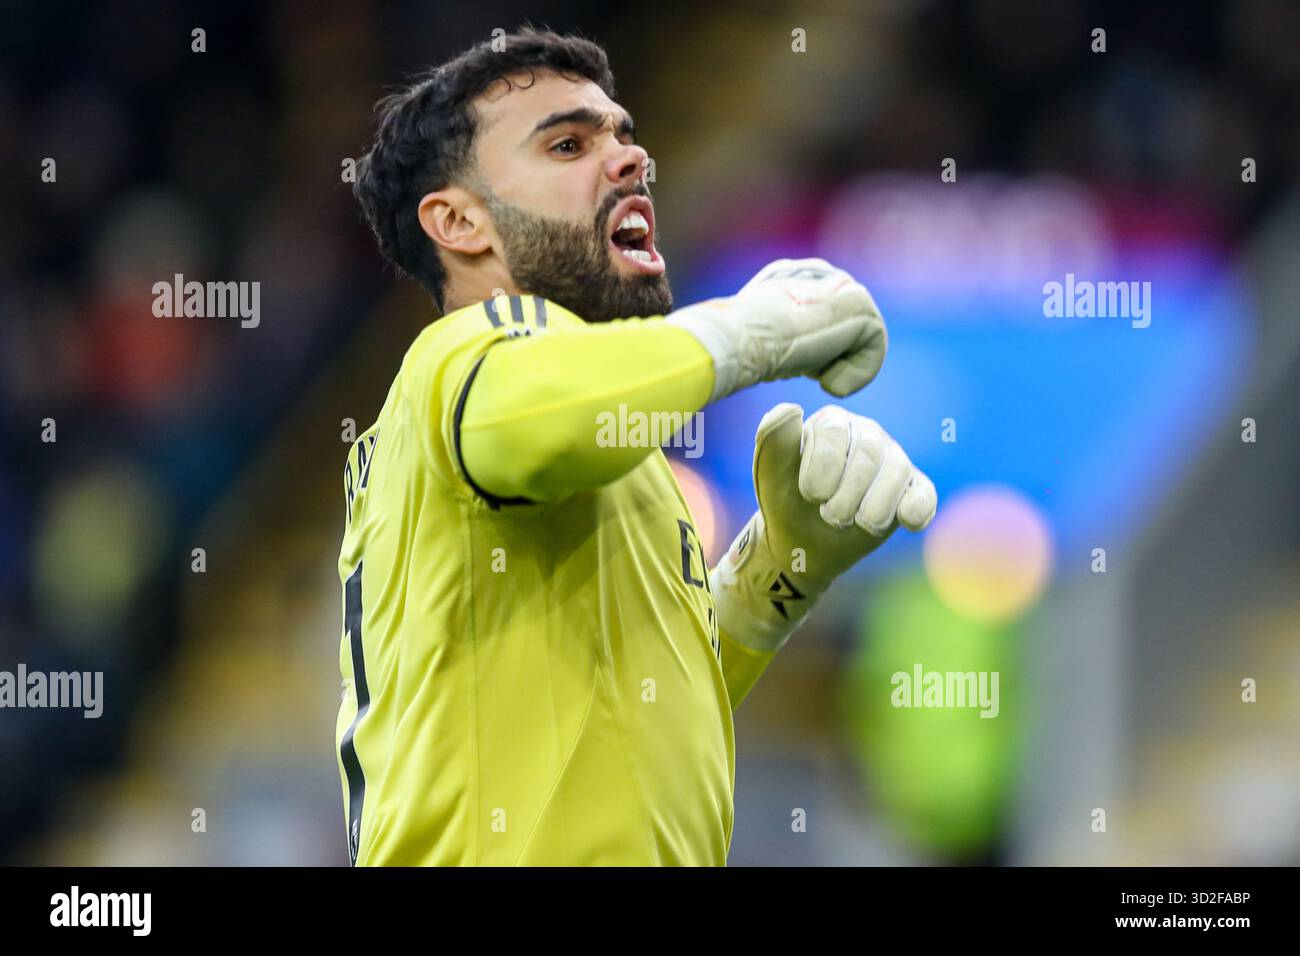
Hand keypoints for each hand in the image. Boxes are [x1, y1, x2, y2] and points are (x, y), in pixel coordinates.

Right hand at [667, 258, 886, 402]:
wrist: (738, 339)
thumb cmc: (731, 345)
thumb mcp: (751, 338)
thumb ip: (770, 337)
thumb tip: (761, 358)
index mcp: (791, 277)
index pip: (818, 321)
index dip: (811, 354)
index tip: (790, 366)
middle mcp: (819, 273)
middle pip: (843, 331)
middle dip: (828, 359)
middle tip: (802, 370)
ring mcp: (841, 285)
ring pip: (860, 342)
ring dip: (838, 368)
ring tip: (813, 374)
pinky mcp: (859, 304)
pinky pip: (874, 348)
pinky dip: (854, 375)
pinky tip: (827, 381)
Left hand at [711, 403, 936, 651]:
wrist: (805, 541)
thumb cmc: (786, 501)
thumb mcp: (770, 474)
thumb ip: (774, 441)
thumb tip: (790, 409)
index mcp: (831, 422)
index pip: (835, 433)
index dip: (823, 470)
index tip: (810, 496)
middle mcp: (866, 434)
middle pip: (870, 452)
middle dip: (848, 494)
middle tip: (830, 517)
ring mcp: (893, 460)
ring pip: (898, 471)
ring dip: (875, 507)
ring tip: (857, 523)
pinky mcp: (912, 489)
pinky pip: (924, 493)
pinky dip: (917, 509)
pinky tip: (905, 522)